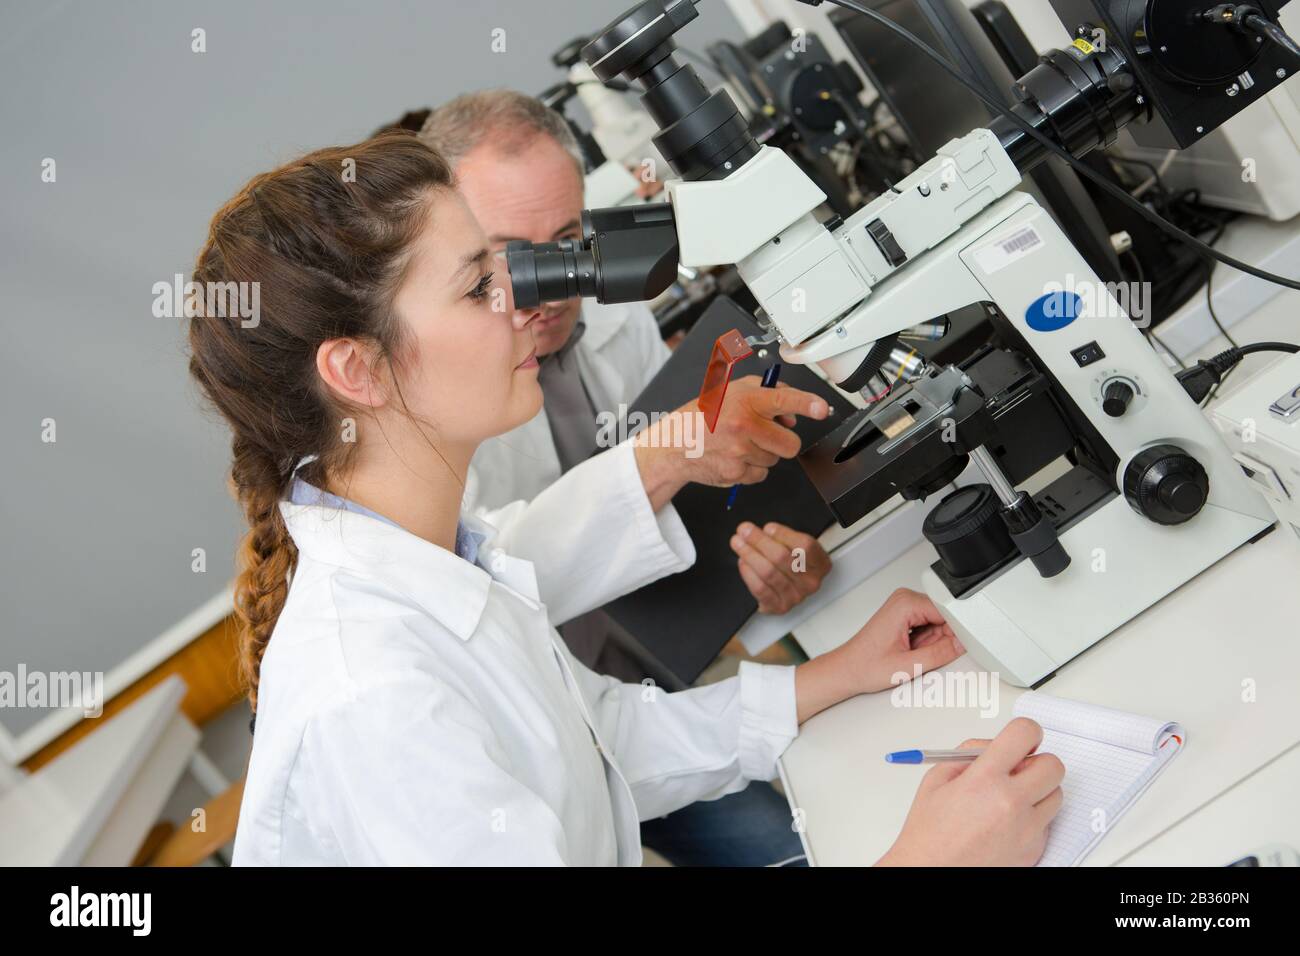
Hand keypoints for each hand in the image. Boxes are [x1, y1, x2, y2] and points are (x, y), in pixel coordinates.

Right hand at [685, 375, 828, 486]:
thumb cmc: (702, 417)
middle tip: (767, 435)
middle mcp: (744, 425)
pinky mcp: (736, 473)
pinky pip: (761, 474)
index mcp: (745, 400)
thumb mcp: (730, 392)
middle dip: (784, 441)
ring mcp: (740, 451)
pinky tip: (735, 458)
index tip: (822, 409)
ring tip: (741, 444)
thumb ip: (764, 394)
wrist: (674, 445)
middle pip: (790, 443)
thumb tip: (791, 412)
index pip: (784, 399)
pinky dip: (752, 468)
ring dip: (764, 453)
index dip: (807, 404)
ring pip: (776, 459)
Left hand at [730, 521, 830, 613]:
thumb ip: (782, 537)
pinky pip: (760, 588)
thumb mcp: (794, 546)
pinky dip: (748, 573)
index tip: (767, 527)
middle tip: (744, 530)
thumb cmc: (791, 563)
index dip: (783, 534)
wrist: (788, 589)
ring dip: (749, 554)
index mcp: (821, 563)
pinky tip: (743, 562)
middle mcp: (811, 581)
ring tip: (738, 543)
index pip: (805, 546)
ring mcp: (796, 596)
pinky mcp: (779, 606)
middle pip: (782, 557)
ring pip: (768, 572)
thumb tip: (761, 531)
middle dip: (759, 541)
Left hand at [792, 588, 962, 722]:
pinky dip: (925, 643)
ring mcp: (904, 607)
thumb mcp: (908, 666)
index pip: (948, 611)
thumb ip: (939, 653)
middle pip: (944, 617)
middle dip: (941, 639)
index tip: (956, 646)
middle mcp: (904, 600)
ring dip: (932, 642)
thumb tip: (961, 644)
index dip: (955, 632)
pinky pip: (928, 627)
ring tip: (912, 653)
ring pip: (938, 624)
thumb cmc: (865, 665)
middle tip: (921, 654)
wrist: (846, 670)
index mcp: (905, 603)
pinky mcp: (904, 616)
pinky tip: (911, 651)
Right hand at [877, 718, 1064, 866]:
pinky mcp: (1034, 850)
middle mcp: (1010, 804)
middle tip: (1018, 770)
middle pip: (1053, 765)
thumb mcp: (937, 778)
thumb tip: (997, 746)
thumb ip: (970, 754)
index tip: (1022, 738)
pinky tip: (1006, 823)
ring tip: (1010, 800)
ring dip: (1038, 791)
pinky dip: (1033, 818)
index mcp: (984, 780)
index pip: (1025, 734)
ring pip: (1057, 795)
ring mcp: (1026, 830)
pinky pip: (1048, 823)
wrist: (931, 871)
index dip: (1026, 731)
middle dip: (1037, 762)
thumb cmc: (929, 832)